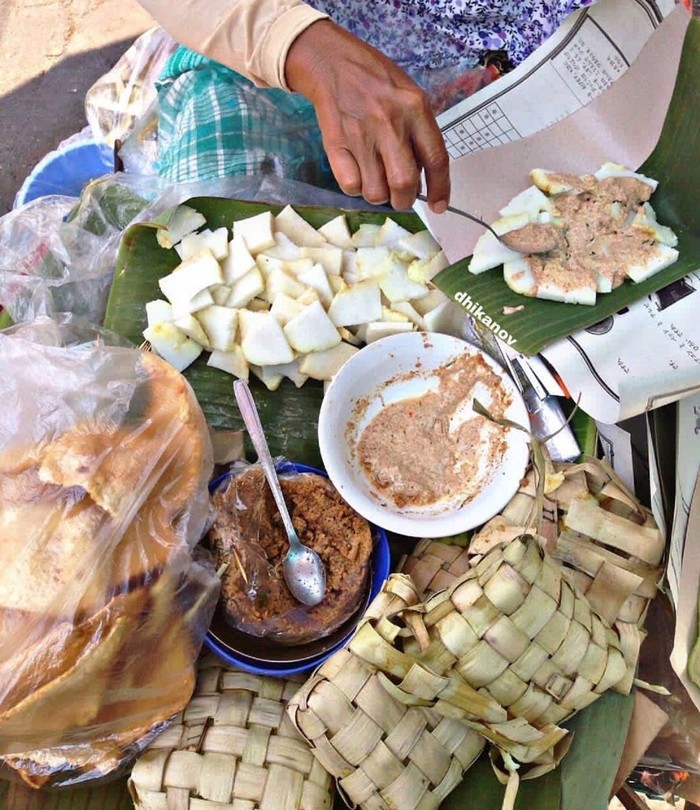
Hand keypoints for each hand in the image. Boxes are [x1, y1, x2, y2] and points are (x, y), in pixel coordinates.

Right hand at [285, 20, 449, 212]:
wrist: (332, 64)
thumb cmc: (376, 82)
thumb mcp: (409, 97)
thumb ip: (419, 134)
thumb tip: (423, 180)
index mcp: (415, 108)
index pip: (436, 159)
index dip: (440, 189)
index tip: (438, 206)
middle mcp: (390, 123)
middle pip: (404, 184)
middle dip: (404, 200)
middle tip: (400, 197)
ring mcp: (361, 135)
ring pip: (376, 192)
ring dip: (379, 195)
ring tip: (376, 178)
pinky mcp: (336, 145)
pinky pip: (351, 186)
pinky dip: (356, 187)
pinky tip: (358, 172)